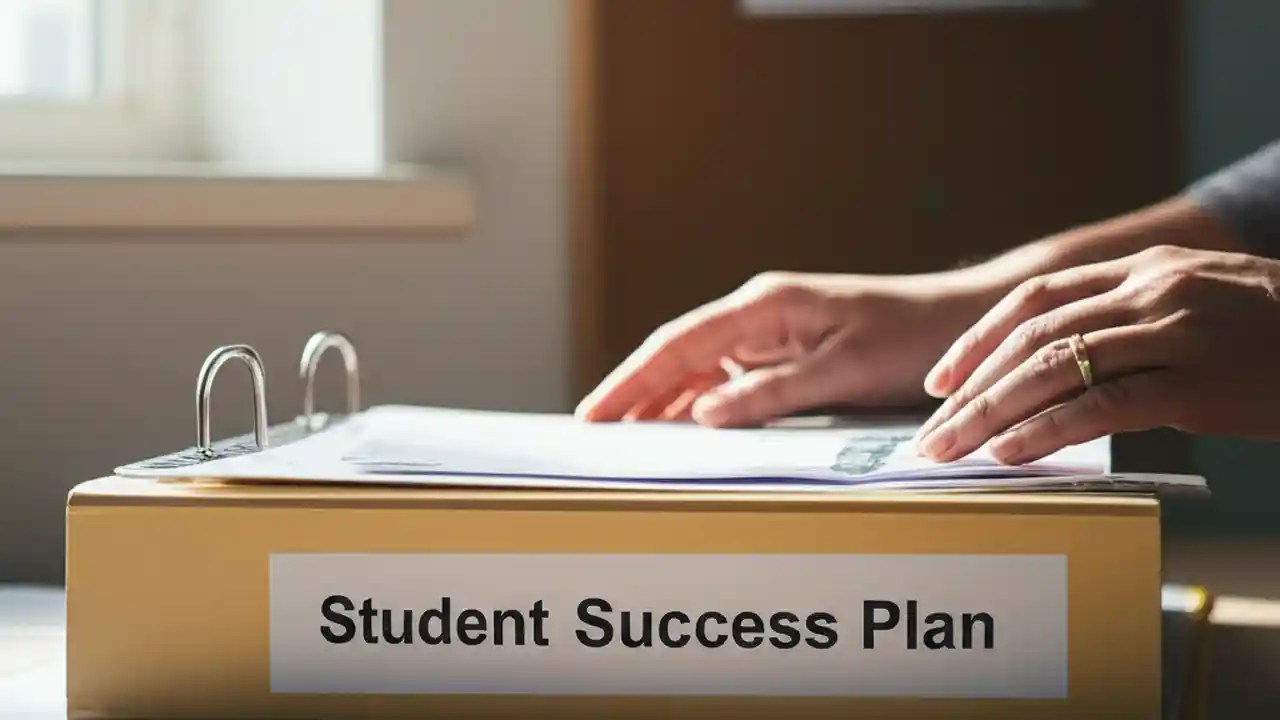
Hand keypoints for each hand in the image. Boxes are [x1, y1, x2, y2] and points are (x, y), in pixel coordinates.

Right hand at [576, 271, 994, 426]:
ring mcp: (772, 331)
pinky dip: (700, 400)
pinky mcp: (787, 349)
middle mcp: (760, 313)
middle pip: (678, 352)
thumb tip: (705, 412)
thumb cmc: (911, 338)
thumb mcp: (844, 369)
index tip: (596, 411)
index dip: (632, 379)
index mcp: (766, 306)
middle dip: (634, 388)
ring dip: (663, 397)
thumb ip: (772, 391)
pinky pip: (729, 376)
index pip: (679, 343)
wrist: (961, 320)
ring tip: (625, 434)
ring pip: (699, 366)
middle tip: (592, 430)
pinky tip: (683, 424)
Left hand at [916, 245, 1279, 463]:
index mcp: (1145, 268)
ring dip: (990, 415)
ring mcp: (1176, 333)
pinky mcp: (1199, 384)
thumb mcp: (1199, 303)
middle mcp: (1152, 291)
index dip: (979, 340)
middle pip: (1031, 336)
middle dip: (970, 389)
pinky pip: (1102, 408)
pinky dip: (1046, 432)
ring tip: (951, 451)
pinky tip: (1009, 456)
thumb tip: (1056, 364)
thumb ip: (1131, 318)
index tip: (941, 381)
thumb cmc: (1275, 337)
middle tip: (930, 432)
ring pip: (1054, 370)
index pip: (1036, 298)